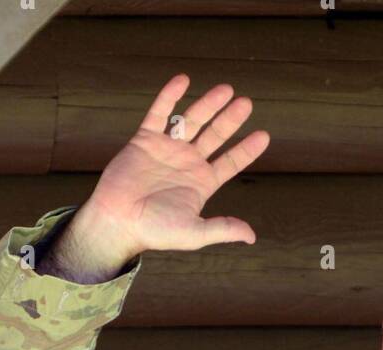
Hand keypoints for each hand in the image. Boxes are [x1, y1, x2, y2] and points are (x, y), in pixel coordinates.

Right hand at [44, 73, 270, 280]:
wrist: (118, 222)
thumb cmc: (155, 231)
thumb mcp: (194, 233)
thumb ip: (222, 228)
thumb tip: (251, 237)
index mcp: (201, 183)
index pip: (229, 163)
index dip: (246, 150)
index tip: (264, 135)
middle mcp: (187, 163)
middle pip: (215, 136)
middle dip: (230, 119)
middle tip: (247, 103)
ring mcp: (167, 149)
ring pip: (191, 121)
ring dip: (207, 104)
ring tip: (226, 89)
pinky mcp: (144, 140)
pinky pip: (159, 113)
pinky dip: (170, 96)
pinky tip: (183, 80)